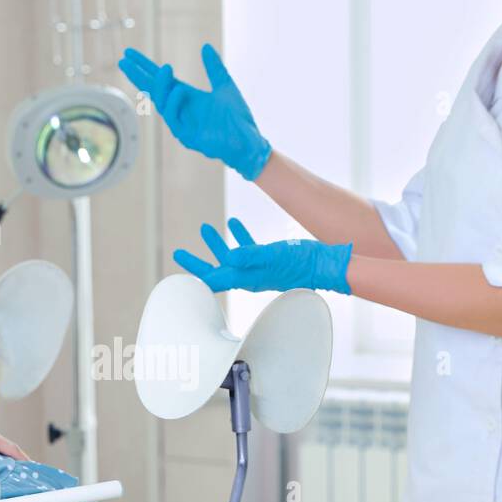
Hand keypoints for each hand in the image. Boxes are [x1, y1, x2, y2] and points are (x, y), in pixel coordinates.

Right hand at [119, 43, 270, 180]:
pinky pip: (174, 118)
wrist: (248, 141)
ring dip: (161, 85)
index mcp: (186, 96)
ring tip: (166, 69)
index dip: (144, 66)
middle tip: (124, 60)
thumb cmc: (237, 118)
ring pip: (162, 103)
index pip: (160, 79)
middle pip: (153, 90)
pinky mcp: (186, 136)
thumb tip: (206, 46)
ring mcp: (181, 123)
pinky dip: (175, 102)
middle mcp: (180, 109)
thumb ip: (214, 67)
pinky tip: (179, 90)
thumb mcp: (225, 86)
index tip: (129, 53)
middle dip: (138, 76)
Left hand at [174, 218, 352, 294]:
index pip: (212, 279)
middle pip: (215, 271)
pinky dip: (239, 236)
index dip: (194, 272)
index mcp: (245, 278)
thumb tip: (227, 257)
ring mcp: (258, 268)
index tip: (178, 262)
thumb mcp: (272, 255)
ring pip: (231, 256)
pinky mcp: (269, 259)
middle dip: (196, 262)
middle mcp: (248, 276)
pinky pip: (249, 248)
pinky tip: (234, 222)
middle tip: (178, 253)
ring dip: (216, 244)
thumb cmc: (300, 262)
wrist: (324, 264)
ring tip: (204, 227)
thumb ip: (249, 255)